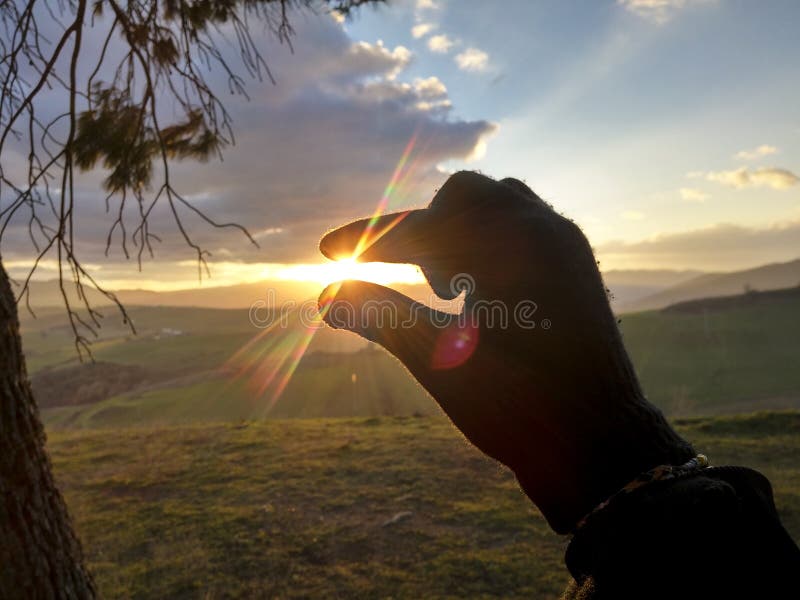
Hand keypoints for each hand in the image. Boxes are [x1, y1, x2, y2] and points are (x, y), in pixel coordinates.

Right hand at [318, 171, 691, 532]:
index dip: (368, 238)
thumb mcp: (439, 359)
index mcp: (507, 243)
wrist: (600, 444)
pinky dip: (489, 244)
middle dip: (421, 232)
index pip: (421, 227)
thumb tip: (328, 294)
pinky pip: (524, 227)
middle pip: (461, 198)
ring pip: (497, 205)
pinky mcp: (575, 266)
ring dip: (458, 233)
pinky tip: (480, 291)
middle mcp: (542, 228)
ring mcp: (565, 244)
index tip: (329, 251)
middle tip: (410, 282)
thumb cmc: (520, 405)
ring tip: (446, 289)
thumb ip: (383, 316)